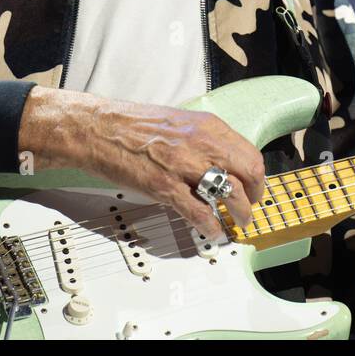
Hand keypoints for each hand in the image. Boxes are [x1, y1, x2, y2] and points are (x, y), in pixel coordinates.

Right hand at [18, 86, 265, 237]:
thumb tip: (222, 162)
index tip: (254, 188)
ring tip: (237, 223)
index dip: (257, 177)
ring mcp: (183, 165)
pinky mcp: (164, 186)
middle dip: (254, 196)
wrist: (98, 128)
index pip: (249, 153)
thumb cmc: (133, 126)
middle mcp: (201, 143)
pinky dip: (211, 226)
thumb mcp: (180, 123)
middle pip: (248, 173)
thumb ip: (204, 141)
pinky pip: (199, 212)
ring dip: (238, 213)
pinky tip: (213, 232)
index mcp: (207, 126)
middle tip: (249, 209)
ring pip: (230, 193)